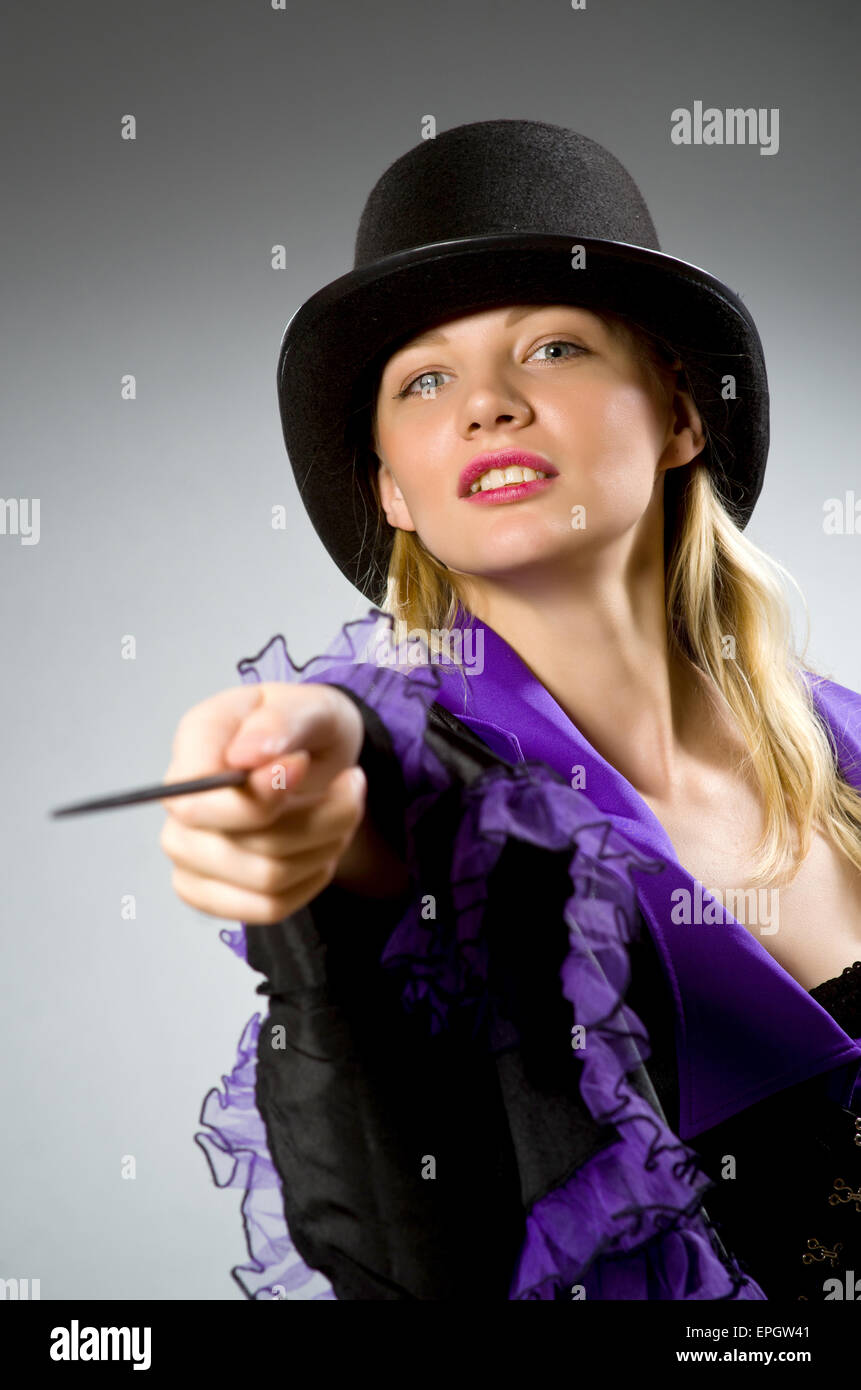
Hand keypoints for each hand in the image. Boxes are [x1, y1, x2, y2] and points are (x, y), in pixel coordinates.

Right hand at [159, 681, 367, 923]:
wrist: (317, 761)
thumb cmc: (307, 731)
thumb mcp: (311, 706)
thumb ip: (280, 722)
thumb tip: (245, 756)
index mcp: (194, 743)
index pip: (197, 800)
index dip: (257, 796)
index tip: (302, 765)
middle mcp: (181, 803)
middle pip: (244, 845)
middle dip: (318, 819)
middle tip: (351, 785)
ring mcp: (189, 853)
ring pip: (267, 879)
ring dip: (326, 846)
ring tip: (343, 811)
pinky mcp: (210, 891)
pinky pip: (268, 908)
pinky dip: (312, 879)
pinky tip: (323, 846)